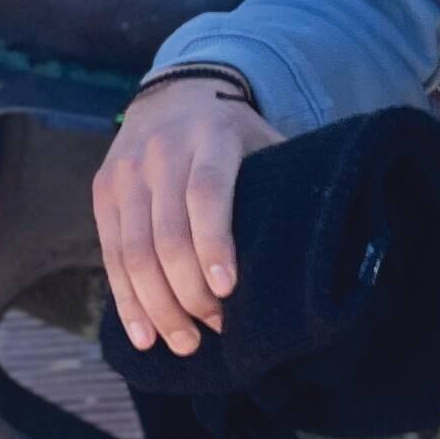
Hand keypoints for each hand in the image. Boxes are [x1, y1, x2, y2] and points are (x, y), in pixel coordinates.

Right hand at [94, 79, 282, 358]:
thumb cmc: (235, 136)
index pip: (208, 192)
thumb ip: (289, 180)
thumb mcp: (265, 141)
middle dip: (188, 292)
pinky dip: (127, 301)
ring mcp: (127, 171)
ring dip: (158, 307)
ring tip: (185, 344)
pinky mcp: (103, 191)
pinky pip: (111, 255)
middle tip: (215, 330)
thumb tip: (335, 241)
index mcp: (212, 135)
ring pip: (134, 252)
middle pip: (167, 234)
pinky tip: (145, 335)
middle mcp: (162, 151)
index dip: (214, 243)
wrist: (174, 94)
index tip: (227, 290)